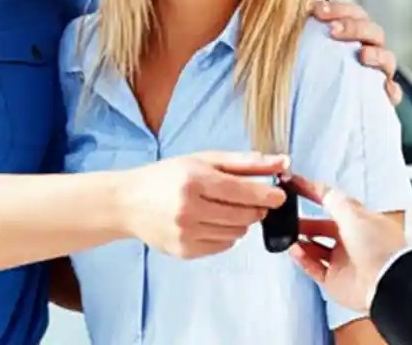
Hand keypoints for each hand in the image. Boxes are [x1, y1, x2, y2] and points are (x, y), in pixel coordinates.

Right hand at [120, 151, 287, 258]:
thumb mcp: (203, 160)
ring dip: (242, 221)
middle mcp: (189, 209)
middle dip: (256, 208)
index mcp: (194, 181)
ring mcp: (186, 233)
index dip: (267, 195)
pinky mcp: (184, 251)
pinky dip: (227, 234)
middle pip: (243, 215)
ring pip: (237, 232)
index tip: (280, 196)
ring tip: (225, 208)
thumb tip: (283, 163)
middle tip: (254, 201)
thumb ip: (245, 162)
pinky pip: (223, 245)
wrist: (128, 203)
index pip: (243, 192)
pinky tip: (212, 221)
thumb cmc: (167, 176)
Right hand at [286, 174, 406, 311]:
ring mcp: (343, 261)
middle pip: (322, 227)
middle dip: (305, 222)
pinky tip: (294, 249)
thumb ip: (333, 199)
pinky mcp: (335, 280)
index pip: (334, 203)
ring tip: (287, 233)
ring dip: (300, 240)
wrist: (385, 283)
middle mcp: (352, 241)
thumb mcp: (354, 214)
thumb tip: (318, 187)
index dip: (314, 193)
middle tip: (288, 215)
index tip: (295, 185)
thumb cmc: (378, 246)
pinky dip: (302, 259)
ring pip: (315, 248)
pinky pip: (313, 268)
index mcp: (360, 221)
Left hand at [308, 0, 401, 103]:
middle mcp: (369, 49)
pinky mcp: (381, 97)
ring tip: (362, 56)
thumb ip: (303, 25)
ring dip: (377, 55)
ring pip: (387, 59)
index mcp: (354, 33)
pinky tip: (384, 88)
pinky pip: (393, 93)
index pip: (354, 13)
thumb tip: (296, 1)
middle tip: (333, 31)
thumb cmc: (307, 68)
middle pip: (372, 31)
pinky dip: (392, 90)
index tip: (316, 10)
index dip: (339, 9)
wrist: (310, 108)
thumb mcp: (303, 46)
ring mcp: (377, 73)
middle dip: (354, 28)